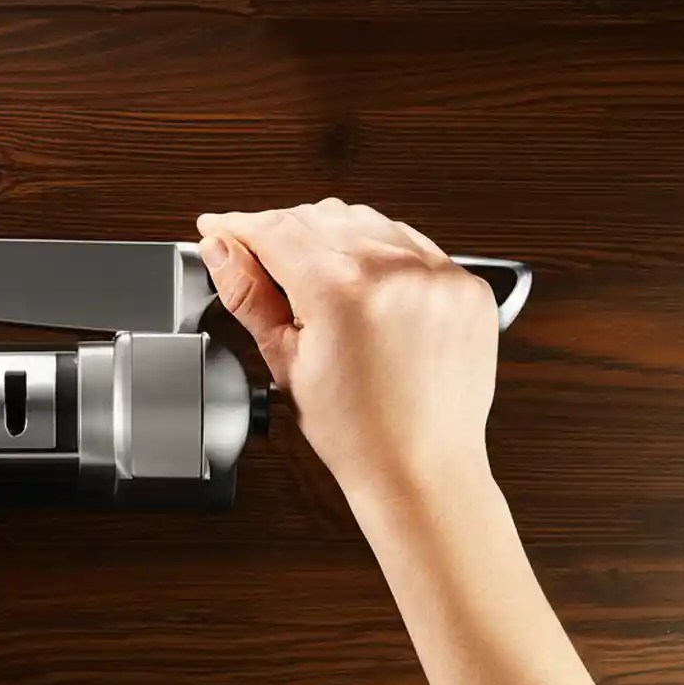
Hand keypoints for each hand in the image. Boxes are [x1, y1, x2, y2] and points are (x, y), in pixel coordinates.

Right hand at [196, 198, 498, 501]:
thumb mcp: (284, 362)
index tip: (219, 226)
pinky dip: (380, 250)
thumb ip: (247, 295)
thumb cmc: (357, 432)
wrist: (421, 468)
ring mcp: (436, 275)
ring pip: (365, 220)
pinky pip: (411, 242)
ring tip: (316, 282)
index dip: (238, 224)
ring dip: (330, 235)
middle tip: (261, 264)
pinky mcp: (464, 284)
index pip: (275, 229)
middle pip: (317, 216)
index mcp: (341, 291)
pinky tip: (363, 284)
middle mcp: (394, 270)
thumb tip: (219, 249)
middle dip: (281, 231)